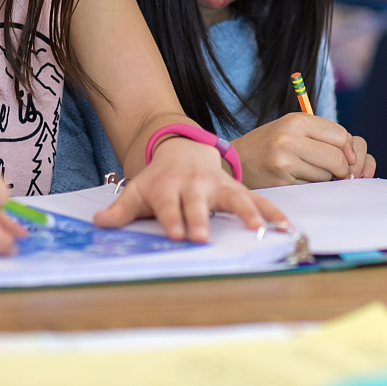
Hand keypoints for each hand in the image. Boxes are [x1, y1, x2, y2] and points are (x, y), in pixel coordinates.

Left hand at [92, 134, 285, 242]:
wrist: (181, 149)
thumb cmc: (157, 179)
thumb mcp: (136, 191)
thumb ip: (120, 210)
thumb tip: (98, 224)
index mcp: (168, 187)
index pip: (168, 206)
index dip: (171, 219)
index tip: (175, 234)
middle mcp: (195, 186)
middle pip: (197, 204)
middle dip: (200, 219)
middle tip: (203, 236)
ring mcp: (218, 186)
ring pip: (234, 199)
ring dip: (247, 213)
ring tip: (258, 229)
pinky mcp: (237, 190)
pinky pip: (258, 201)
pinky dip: (273, 213)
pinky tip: (287, 227)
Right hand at [232, 114, 374, 187]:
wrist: (236, 160)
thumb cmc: (271, 144)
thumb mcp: (294, 129)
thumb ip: (325, 137)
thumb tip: (357, 158)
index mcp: (297, 120)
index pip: (342, 135)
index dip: (349, 149)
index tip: (344, 157)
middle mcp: (290, 138)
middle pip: (338, 158)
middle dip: (341, 169)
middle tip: (332, 171)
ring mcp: (285, 161)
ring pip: (327, 176)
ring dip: (325, 179)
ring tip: (306, 171)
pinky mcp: (282, 181)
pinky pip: (313, 187)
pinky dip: (311, 186)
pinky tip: (297, 179)